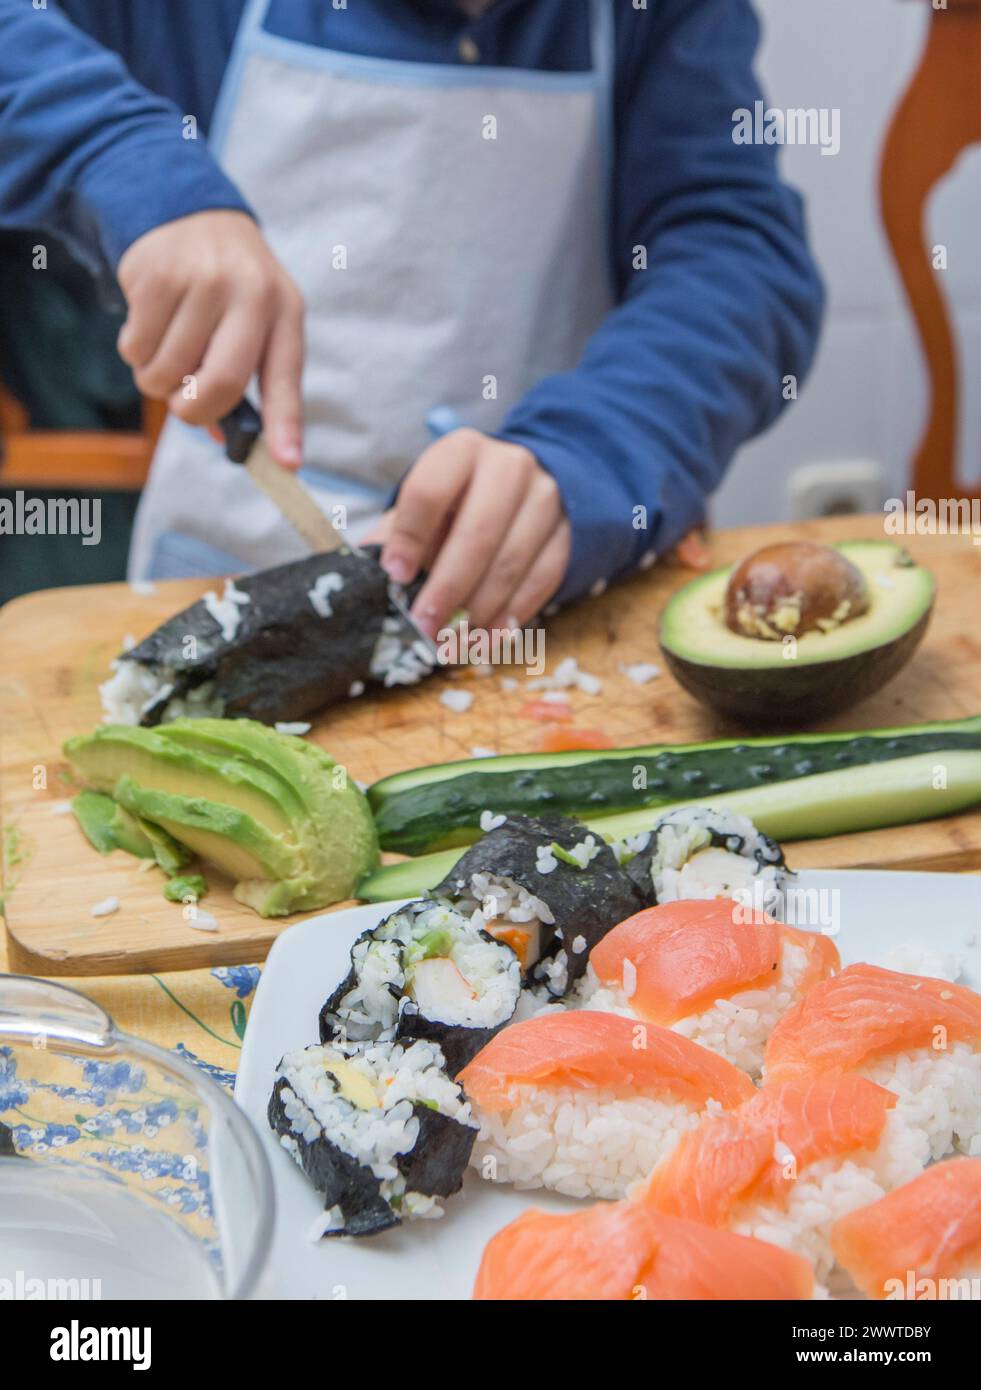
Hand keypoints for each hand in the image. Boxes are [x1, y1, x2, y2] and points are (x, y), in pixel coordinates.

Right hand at [116, 210, 304, 466]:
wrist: (189, 211)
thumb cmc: (230, 289)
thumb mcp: (256, 322)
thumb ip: (248, 381)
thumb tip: (225, 438)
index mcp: (284, 311)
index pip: (286, 378)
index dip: (285, 427)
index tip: (287, 465)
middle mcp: (250, 293)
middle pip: (220, 385)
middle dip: (194, 412)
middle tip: (184, 407)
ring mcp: (202, 280)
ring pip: (167, 373)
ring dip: (157, 382)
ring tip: (168, 352)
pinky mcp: (156, 275)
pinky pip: (135, 349)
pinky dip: (136, 353)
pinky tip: (150, 325)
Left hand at [364, 429, 570, 637]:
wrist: (522, 489)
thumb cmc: (459, 503)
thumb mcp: (423, 508)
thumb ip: (396, 536)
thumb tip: (365, 576)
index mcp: (462, 451)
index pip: (430, 491)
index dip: (410, 538)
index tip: (394, 576)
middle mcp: (510, 467)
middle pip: (479, 532)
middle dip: (448, 588)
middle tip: (425, 626)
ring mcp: (546, 499)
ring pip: (512, 562)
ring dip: (478, 612)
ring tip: (451, 643)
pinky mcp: (569, 532)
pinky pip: (543, 581)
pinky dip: (511, 617)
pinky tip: (485, 640)